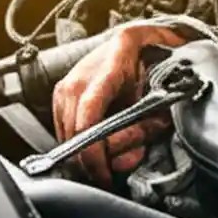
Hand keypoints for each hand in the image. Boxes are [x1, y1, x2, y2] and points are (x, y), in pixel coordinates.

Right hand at [52, 26, 188, 180]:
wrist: (135, 42)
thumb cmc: (151, 68)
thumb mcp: (157, 100)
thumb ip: (142, 131)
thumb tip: (120, 162)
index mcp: (109, 70)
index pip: (88, 117)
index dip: (93, 153)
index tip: (103, 174)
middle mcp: (80, 78)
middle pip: (73, 133)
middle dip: (93, 159)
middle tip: (113, 169)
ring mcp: (66, 86)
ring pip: (66, 136)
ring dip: (88, 152)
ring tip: (111, 151)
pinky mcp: (60, 95)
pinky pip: (64, 131)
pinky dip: (80, 143)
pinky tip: (100, 141)